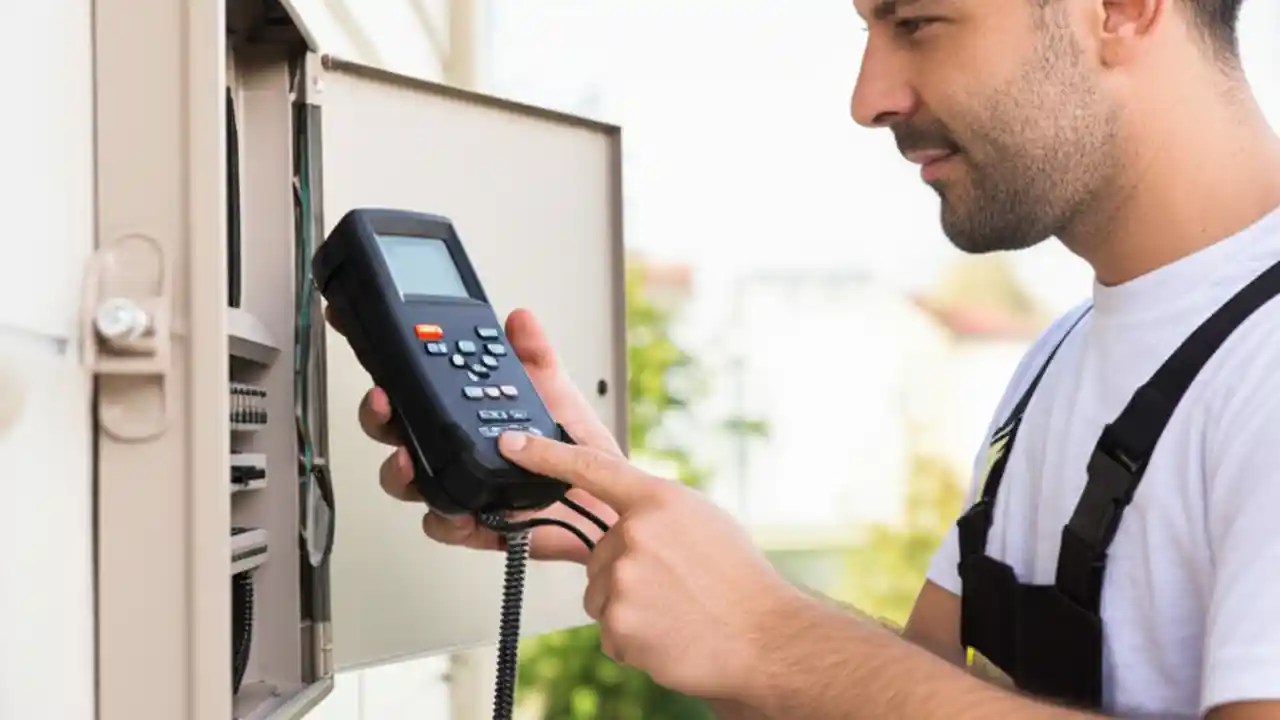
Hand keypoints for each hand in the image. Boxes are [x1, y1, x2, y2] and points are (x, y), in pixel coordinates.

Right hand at [325, 305, 620, 564]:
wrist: (607, 501)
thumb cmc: (577, 451)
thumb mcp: (555, 394)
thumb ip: (535, 356)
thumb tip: (520, 320)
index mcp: (464, 413)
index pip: (413, 388)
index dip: (385, 367)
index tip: (371, 342)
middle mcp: (453, 450)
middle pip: (394, 432)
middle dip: (379, 415)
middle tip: (385, 401)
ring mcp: (460, 486)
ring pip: (408, 480)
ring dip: (399, 470)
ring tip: (409, 460)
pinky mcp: (476, 525)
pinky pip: (447, 526)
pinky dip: (447, 521)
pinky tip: (458, 512)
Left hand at [496, 430, 804, 701]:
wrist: (766, 638)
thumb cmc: (739, 581)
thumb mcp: (702, 520)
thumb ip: (656, 511)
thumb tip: (627, 517)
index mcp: (658, 500)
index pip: (589, 467)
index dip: (544, 454)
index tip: (512, 443)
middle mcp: (635, 534)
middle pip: (599, 554)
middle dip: (626, 572)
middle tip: (673, 586)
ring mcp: (624, 579)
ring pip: (601, 593)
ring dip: (629, 607)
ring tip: (675, 611)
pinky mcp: (617, 624)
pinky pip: (609, 630)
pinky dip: (634, 639)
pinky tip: (669, 634)